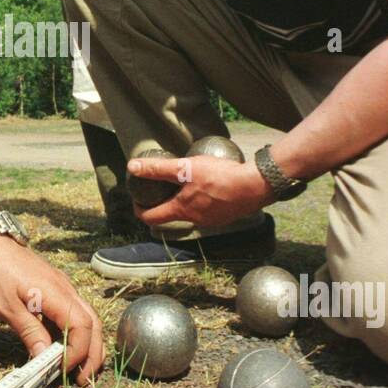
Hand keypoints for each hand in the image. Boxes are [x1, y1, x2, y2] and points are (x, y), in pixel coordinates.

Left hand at [0, 237, 103, 383]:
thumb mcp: (6, 307)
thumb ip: (29, 331)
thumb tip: (44, 357)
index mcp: (57, 294)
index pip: (82, 326)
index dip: (78, 351)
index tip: (64, 369)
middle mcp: (67, 291)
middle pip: (93, 324)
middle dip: (92, 354)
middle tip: (83, 379)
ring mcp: (65, 290)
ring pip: (89, 319)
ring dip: (89, 345)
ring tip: (80, 369)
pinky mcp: (58, 292)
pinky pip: (76, 315)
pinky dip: (76, 335)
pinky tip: (65, 350)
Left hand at [128, 154, 272, 228]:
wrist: (255, 186)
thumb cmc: (220, 176)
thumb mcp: (185, 168)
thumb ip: (159, 168)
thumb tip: (132, 167)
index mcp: (181, 210)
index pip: (151, 218)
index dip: (139, 209)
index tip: (137, 199)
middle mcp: (194, 220)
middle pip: (170, 215)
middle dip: (161, 203)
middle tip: (158, 189)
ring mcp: (211, 220)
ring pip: (189, 213)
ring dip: (182, 201)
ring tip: (183, 184)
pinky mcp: (225, 216)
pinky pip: (206, 210)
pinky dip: (200, 201)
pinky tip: (206, 186)